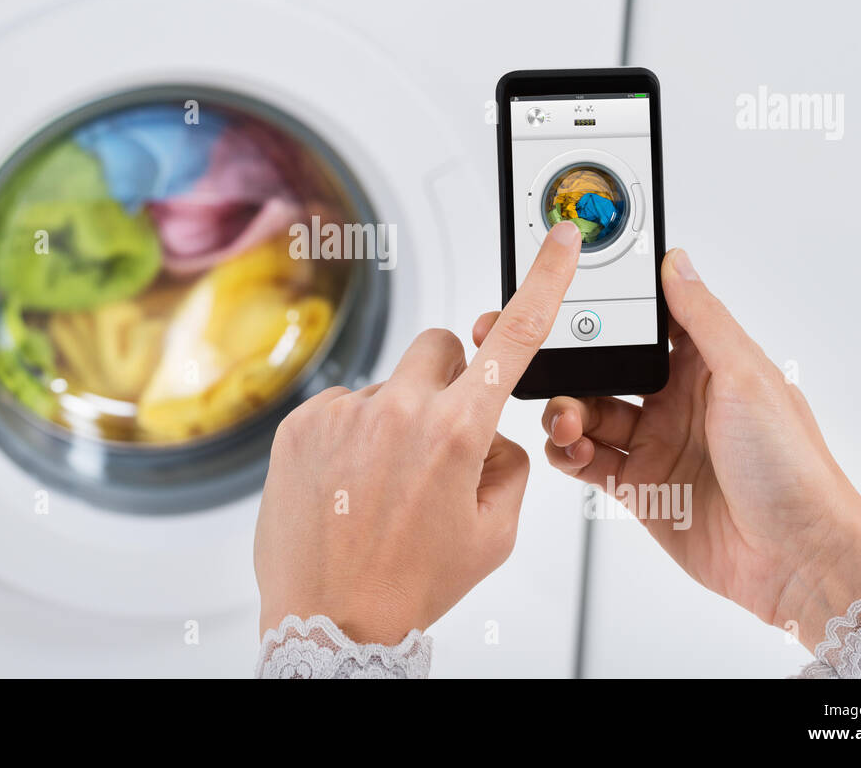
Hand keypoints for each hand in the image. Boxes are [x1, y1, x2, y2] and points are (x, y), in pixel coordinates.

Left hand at [254, 222, 582, 643]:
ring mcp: (343, 412)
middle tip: (441, 435)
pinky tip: (347, 484)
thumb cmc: (412, 582)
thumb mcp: (493, 533)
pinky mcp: (300, 423)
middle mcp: (398, 410)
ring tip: (380, 485)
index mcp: (457, 433)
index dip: (545, 282)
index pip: (514, 341)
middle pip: (441, 346)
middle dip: (451, 378)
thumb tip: (494, 432)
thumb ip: (509, 465)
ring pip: (389, 384)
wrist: (329, 621)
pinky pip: (343, 405)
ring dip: (396, 417)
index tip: (560, 238)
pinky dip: (352, 435)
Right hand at [473, 248, 860, 650]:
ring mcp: (655, 445)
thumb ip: (703, 318)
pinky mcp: (638, 488)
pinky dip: (566, 452)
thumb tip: (677, 262)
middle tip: (550, 362)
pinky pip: (584, 460)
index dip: (612, 308)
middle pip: (607, 368)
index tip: (573, 294)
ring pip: (587, 413)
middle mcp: (677, 402)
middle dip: (573, 363)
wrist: (797, 558)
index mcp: (708, 366)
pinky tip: (569, 449)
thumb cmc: (792, 469)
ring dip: (566, 410)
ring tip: (566, 419)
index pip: (650, 322)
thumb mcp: (747, 376)